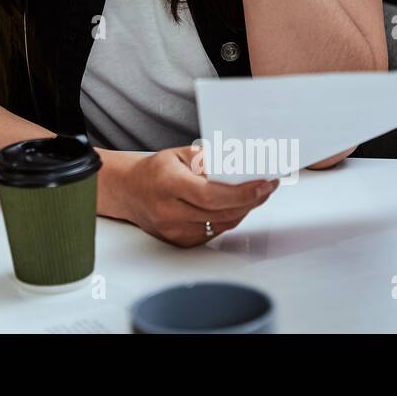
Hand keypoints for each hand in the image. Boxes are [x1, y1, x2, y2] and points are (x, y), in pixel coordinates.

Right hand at [113, 145, 277, 246]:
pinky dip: (227, 220)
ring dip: (242, 211)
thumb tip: (240, 168)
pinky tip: (233, 207)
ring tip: (254, 195)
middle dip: (250, 201)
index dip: (242, 193)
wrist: (129, 190)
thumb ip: (208, 161)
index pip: (212, 195)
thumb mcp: (179, 154)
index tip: (264, 185)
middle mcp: (169, 210)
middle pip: (221, 212)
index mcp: (168, 184)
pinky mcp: (179, 241)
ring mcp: (173, 230)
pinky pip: (212, 233)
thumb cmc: (154, 171)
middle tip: (267, 188)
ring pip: (221, 225)